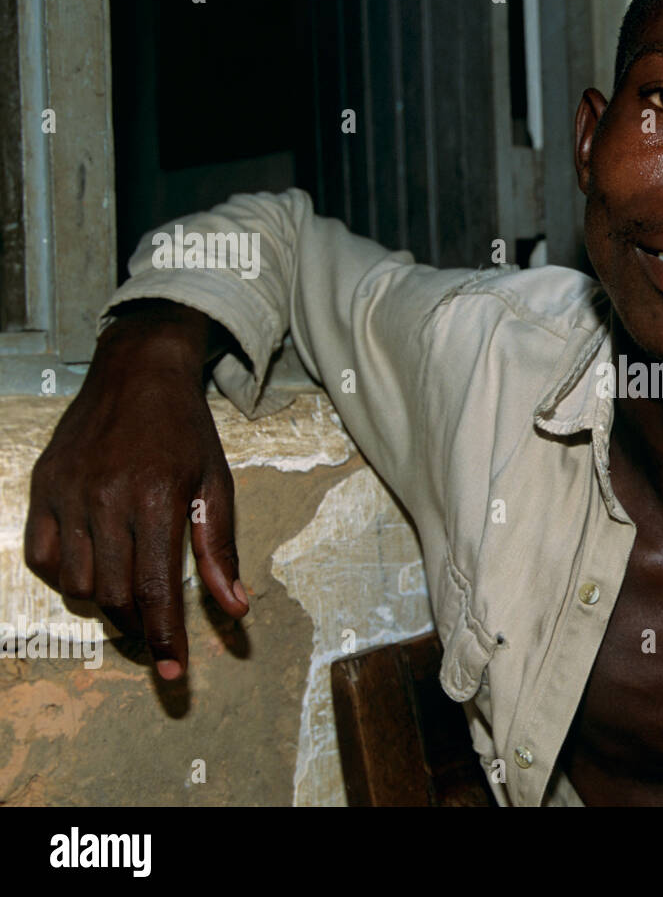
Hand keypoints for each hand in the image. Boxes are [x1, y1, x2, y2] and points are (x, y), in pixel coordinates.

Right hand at [24, 301, 247, 678]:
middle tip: (156, 632)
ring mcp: (67, 494)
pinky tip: (94, 564)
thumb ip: (220, 551)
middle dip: (139, 626)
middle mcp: (106, 499)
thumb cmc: (186, 431)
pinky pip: (42, 556)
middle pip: (115, 595)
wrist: (138, 373)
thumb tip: (235, 609)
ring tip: (131, 592)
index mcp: (157, 499)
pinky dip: (65, 574)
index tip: (173, 673)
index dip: (165, 639)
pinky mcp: (42, 487)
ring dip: (105, 603)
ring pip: (76, 583)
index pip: (157, 590)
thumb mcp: (216, 485)